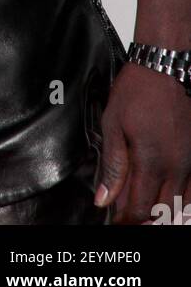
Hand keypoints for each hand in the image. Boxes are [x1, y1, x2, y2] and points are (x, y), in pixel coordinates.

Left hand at [94, 63, 190, 223]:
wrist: (166, 65)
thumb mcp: (113, 123)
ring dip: (164, 212)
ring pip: (182, 205)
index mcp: (151, 162)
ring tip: (148, 208)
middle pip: (162, 213)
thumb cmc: (138, 89)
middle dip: (144, 220)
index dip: (125, 220)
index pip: (139, 210)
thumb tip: (104, 199)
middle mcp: (176, 168)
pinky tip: (170, 196)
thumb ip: (112, 165)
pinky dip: (183, 200)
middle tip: (128, 216)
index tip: (115, 220)